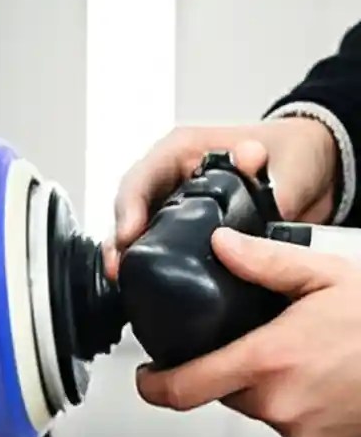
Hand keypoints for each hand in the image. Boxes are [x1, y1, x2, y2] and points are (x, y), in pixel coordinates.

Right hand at [103, 118, 338, 279]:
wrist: (316, 170)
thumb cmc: (292, 150)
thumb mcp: (287, 165)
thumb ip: (270, 185)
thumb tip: (257, 202)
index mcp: (182, 151)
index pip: (141, 177)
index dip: (129, 206)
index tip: (129, 233)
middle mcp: (170, 178)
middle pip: (129, 209)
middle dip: (121, 241)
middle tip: (120, 269)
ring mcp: (175, 205)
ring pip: (137, 231)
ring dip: (130, 257)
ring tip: (125, 282)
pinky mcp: (186, 231)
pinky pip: (158, 248)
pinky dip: (152, 267)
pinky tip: (148, 286)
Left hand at [137, 228, 360, 436]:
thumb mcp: (326, 277)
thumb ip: (265, 264)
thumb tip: (221, 246)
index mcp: (266, 362)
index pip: (182, 389)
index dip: (155, 385)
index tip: (148, 376)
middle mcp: (279, 404)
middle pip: (225, 392)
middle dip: (233, 368)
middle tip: (267, 340)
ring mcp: (303, 431)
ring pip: (263, 408)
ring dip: (273, 386)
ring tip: (311, 355)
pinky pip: (296, 426)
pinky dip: (303, 404)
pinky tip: (329, 379)